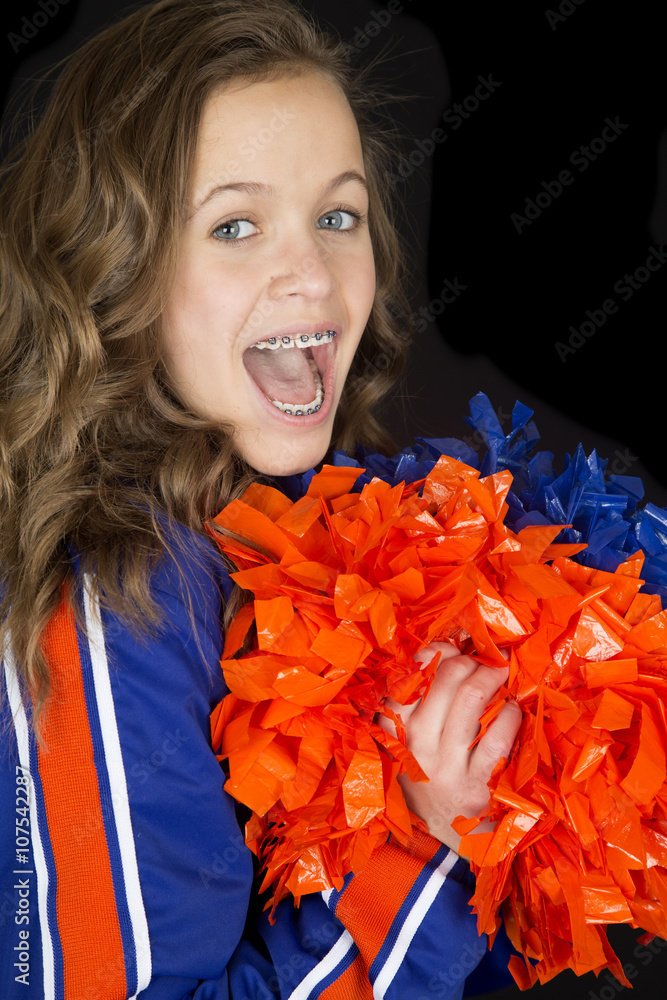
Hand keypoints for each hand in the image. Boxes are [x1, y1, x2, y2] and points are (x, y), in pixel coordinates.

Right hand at [376, 642, 521, 853]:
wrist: (443, 835)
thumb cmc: (428, 775)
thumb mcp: (408, 740)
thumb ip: (418, 701)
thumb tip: (447, 647)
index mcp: (395, 729)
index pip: (409, 675)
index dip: (435, 651)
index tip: (453, 647)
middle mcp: (416, 745)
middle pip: (445, 677)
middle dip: (471, 659)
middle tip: (484, 660)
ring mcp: (446, 766)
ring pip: (472, 698)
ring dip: (492, 677)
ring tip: (500, 673)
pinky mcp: (477, 785)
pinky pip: (498, 736)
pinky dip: (510, 714)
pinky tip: (513, 711)